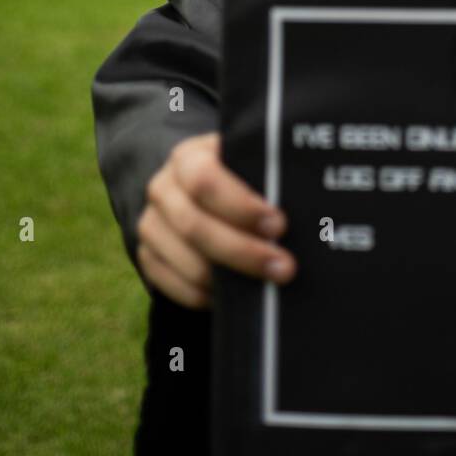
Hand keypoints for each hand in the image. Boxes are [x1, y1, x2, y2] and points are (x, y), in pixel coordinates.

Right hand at [136, 133, 296, 307]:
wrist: (203, 193)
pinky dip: (205, 296)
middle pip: (195, 226)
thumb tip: (308, 206)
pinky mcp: (147, 256)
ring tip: (266, 284)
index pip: (205, 180)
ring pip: (185, 261)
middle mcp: (162, 188)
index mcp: (188, 157)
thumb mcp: (248, 165)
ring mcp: (151, 223)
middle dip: (243, 251)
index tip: (279, 226)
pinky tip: (234, 297)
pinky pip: (172, 286)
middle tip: (284, 266)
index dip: (241, 206)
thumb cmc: (241, 177)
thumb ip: (265, 177)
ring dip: (228, 279)